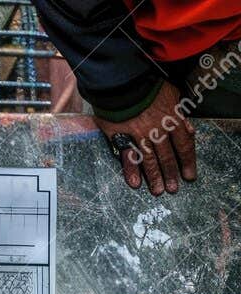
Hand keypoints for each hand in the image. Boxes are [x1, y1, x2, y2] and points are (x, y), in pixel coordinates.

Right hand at [98, 80, 195, 195]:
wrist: (123, 83)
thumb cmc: (148, 86)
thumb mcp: (172, 94)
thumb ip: (180, 114)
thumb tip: (189, 130)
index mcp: (172, 119)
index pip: (184, 144)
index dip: (187, 160)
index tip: (189, 175)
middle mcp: (158, 130)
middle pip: (167, 156)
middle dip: (172, 173)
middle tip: (174, 188)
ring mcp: (139, 136)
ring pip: (150, 160)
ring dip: (155, 177)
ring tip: (158, 191)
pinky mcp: (121, 138)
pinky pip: (128, 157)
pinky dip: (132, 171)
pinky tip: (135, 184)